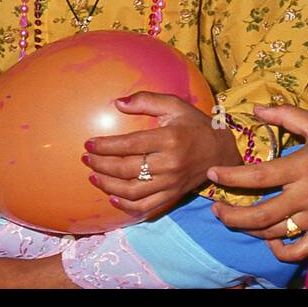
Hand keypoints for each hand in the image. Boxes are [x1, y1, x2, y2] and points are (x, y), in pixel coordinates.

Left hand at [83, 92, 241, 218]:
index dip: (106, 145)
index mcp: (169, 139)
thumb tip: (117, 103)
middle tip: (86, 159)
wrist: (221, 151)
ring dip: (108, 186)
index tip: (88, 144)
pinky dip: (126, 205)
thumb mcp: (175, 105)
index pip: (130, 145)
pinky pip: (146, 206)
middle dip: (101, 164)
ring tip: (93, 176)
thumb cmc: (195, 125)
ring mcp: (171, 183)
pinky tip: (112, 197)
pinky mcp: (172, 196)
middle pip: (127, 169)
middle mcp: (170, 164)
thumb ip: (146, 100)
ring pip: (133, 191)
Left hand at [206, 104, 307, 262]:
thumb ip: (286, 115)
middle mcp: (307, 195)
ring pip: (273, 233)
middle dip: (231, 215)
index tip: (212, 174)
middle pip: (259, 215)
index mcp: (304, 166)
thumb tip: (256, 109)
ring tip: (236, 220)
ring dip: (249, 229)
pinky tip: (270, 241)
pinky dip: (279, 250)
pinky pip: (297, 251)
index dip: (230, 177)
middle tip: (216, 209)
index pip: (258, 175)